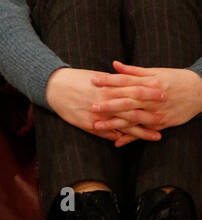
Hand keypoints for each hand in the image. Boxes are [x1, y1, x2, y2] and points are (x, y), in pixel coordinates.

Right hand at [46, 65, 160, 143]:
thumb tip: (129, 84)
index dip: (149, 95)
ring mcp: (98, 115)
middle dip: (150, 115)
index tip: (163, 96)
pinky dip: (120, 137)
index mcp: (108, 88)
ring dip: (141, 132)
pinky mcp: (89, 124)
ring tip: (157, 136)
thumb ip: (114, 82)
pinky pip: (108, 133)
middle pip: (133, 110)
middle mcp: (105, 102)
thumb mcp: (97, 77)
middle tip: (166, 118)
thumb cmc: (77, 79)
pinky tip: (129, 142)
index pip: (134, 91)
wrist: (54, 86)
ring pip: (124, 126)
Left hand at [90, 60, 201, 146]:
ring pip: (134, 118)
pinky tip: (117, 142)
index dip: (109, 81)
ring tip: (98, 125)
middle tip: (92, 106)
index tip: (94, 80)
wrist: (200, 91)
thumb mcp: (156, 72)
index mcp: (150, 82)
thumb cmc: (175, 79)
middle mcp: (153, 98)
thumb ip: (134, 71)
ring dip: (115, 123)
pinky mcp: (163, 123)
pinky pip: (144, 131)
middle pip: (128, 100)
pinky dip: (131, 137)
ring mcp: (158, 112)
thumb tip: (114, 64)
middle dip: (109, 104)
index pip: (126, 81)